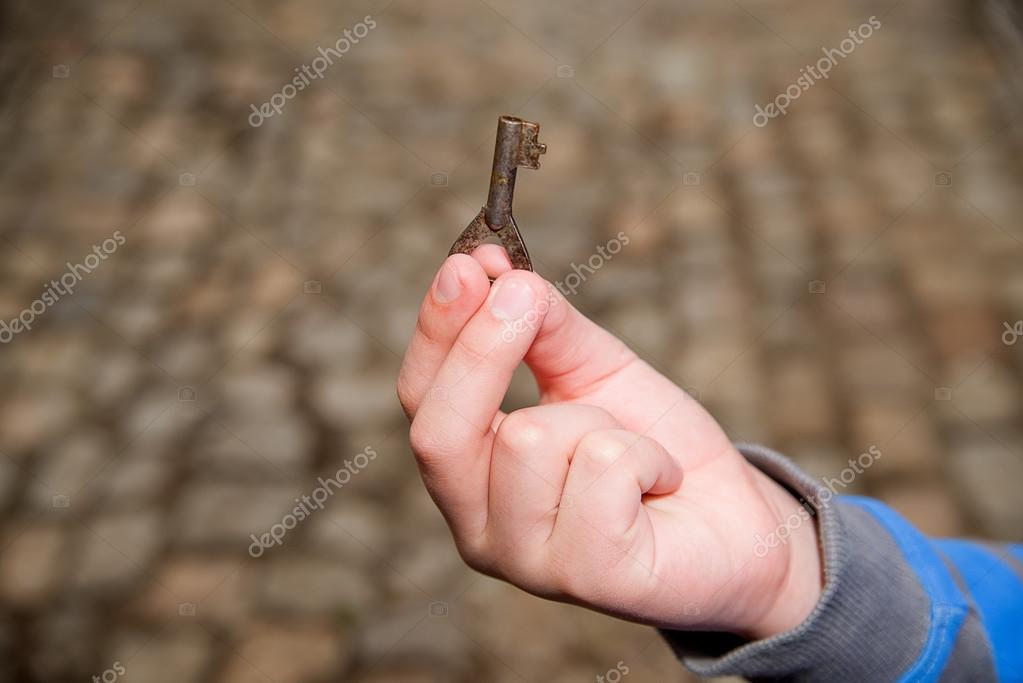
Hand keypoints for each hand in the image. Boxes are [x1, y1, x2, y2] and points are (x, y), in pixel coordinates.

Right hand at [397, 247, 821, 638]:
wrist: (734, 518)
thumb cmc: (654, 446)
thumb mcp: (593, 371)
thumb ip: (541, 328)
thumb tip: (495, 270)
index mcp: (471, 476)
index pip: (421, 400)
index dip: (437, 331)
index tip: (465, 266)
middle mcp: (480, 528)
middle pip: (439, 433)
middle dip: (485, 350)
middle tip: (527, 294)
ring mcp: (529, 562)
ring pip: (533, 439)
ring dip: (600, 420)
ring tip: (633, 448)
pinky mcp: (589, 577)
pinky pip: (604, 467)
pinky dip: (647, 453)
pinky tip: (659, 481)